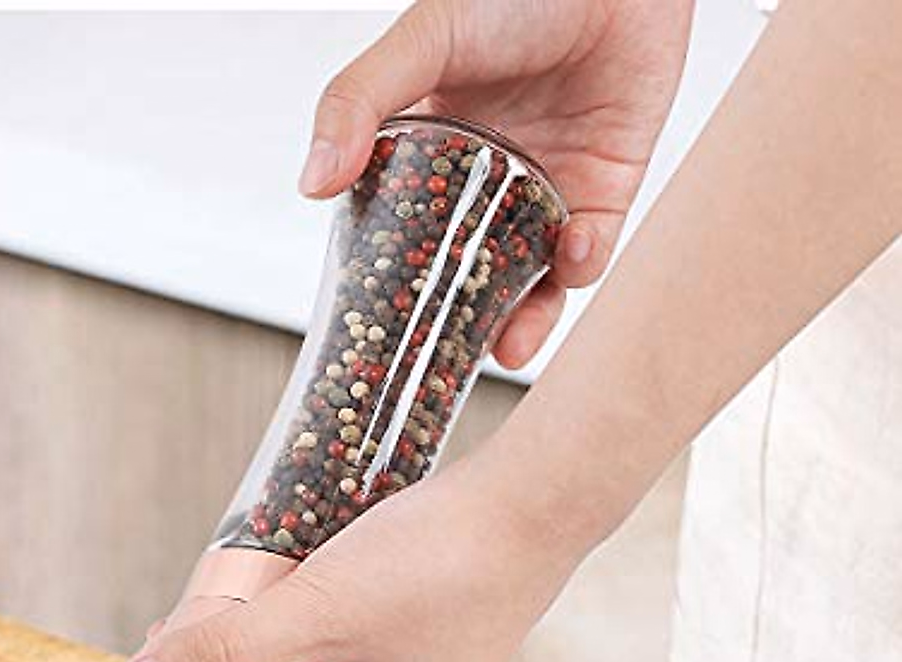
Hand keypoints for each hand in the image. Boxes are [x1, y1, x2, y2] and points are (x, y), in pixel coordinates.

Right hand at [299, 0, 693, 367]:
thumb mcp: (422, 42)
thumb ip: (357, 102)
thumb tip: (309, 184)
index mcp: (432, 158)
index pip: (403, 236)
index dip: (393, 285)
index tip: (378, 334)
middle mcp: (487, 186)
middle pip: (463, 274)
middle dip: (455, 324)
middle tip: (438, 366)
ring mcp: (544, 196)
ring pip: (525, 282)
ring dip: (518, 321)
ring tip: (507, 346)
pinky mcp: (603, 197)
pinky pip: (587, 255)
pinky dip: (579, 264)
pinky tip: (569, 247)